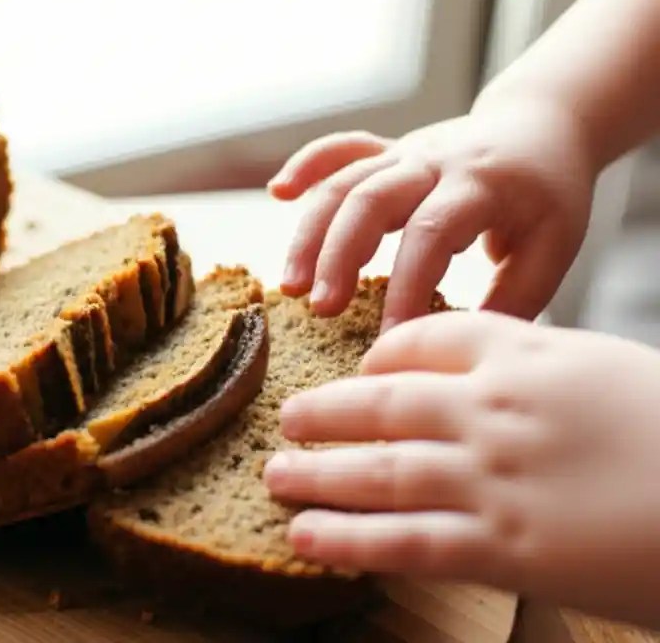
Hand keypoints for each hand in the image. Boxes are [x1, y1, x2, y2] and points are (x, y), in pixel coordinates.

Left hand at [262, 311, 659, 627]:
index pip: (427, 339)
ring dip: (317, 474)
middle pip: (382, 402)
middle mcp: (497, 408)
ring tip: (277, 476)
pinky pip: (402, 539)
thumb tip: (495, 386)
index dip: (382, 356)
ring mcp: (494, 477)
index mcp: (529, 354)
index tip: (362, 372)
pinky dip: (345, 539)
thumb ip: (542, 375)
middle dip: (327, 413)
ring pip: (378, 470)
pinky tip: (305, 537)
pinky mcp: (504, 546)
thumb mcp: (609, 375)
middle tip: (290, 421)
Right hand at [268, 102, 596, 329]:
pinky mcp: (387, 149)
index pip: (432, 235)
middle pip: (371, 200)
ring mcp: (405, 152)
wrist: (543, 123)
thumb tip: (465, 349)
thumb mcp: (553, 246)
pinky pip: (341, 150)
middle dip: (339, 256)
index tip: (389, 341)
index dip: (406, 288)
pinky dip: (307, 165)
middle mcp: (434, 161)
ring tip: (291, 286)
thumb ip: (513, 297)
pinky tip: (279, 193)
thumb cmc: (549, 195)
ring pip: (344, 183)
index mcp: (481, 184)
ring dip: (310, 232)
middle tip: (322, 309)